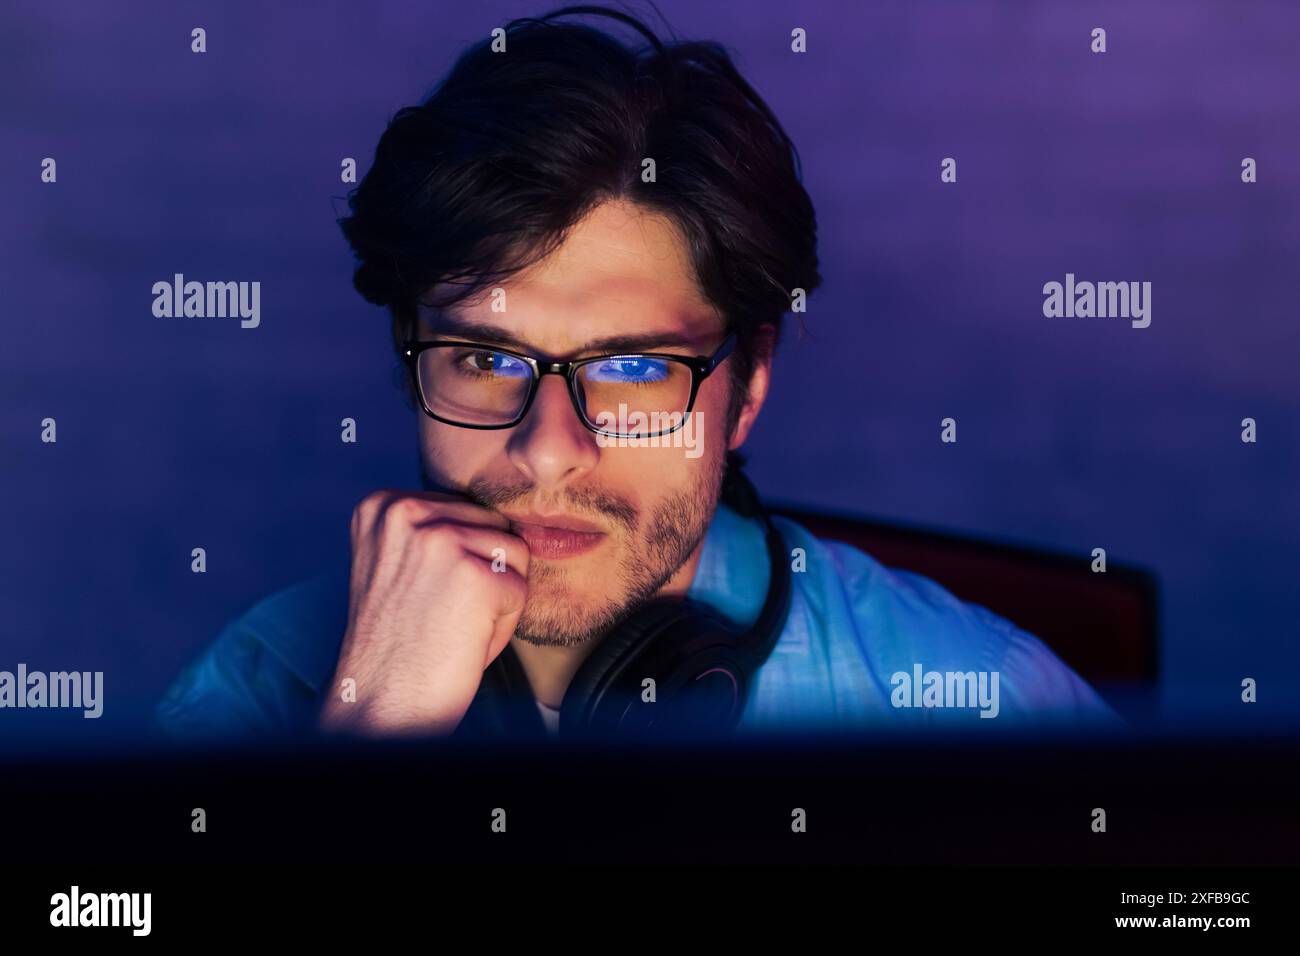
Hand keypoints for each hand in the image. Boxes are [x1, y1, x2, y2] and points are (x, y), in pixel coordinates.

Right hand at [317, 489, 528, 736]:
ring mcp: (442, 541)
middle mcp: (407, 512)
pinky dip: (502, 625)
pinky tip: (462, 641)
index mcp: (383, 504)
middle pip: (494, 526)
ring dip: (496, 598)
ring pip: (515, 555)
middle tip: (439, 614)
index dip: (460, 560)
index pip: (466, 509)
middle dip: (483, 574)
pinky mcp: (476, 577)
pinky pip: (520, 591)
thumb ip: (433, 525)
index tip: (422, 594)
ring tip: (450, 625)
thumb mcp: (398, 562)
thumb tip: (498, 505)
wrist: (377, 705)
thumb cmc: (396, 642)